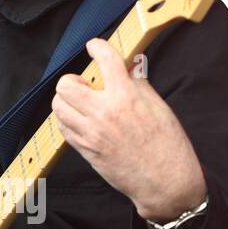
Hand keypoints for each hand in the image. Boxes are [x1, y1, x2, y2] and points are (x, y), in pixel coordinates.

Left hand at [51, 37, 206, 221]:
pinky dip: (68, 120)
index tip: (94, 46)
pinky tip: (81, 120)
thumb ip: (139, 84)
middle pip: (66, 85)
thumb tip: (130, 67)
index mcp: (126, 97)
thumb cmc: (168, 146)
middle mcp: (104, 113)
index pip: (104, 60)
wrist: (165, 182)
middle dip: (73, 79)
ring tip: (81, 103)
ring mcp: (91, 133)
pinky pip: (64, 129)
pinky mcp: (86, 150)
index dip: (97, 47)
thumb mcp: (159, 107)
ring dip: (67, 100)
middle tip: (86, 84)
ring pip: (59, 107)